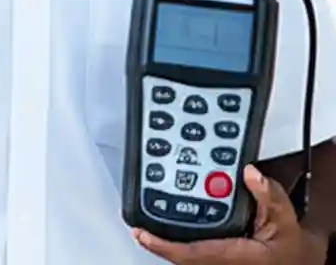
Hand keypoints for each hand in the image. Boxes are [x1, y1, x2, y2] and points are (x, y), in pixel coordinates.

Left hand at [134, 165, 323, 263]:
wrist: (293, 260)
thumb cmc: (287, 245)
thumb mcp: (285, 218)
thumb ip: (269, 195)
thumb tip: (250, 173)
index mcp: (236, 255)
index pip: (191, 252)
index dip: (162, 244)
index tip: (140, 233)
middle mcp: (220, 263)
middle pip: (180, 256)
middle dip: (157, 240)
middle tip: (137, 224)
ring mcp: (215, 263)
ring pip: (183, 257)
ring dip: (164, 242)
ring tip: (145, 225)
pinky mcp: (213, 261)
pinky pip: (190, 255)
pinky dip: (175, 243)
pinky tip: (165, 230)